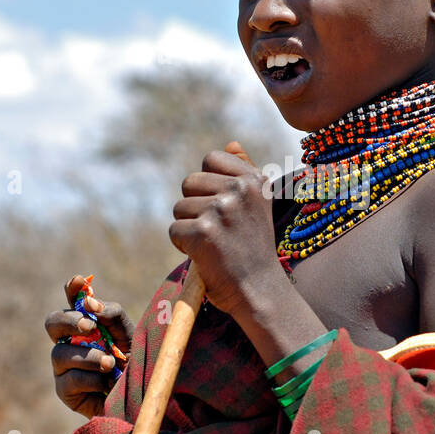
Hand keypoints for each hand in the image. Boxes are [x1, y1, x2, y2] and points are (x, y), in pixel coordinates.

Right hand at [44, 276, 133, 418]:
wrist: (143, 398)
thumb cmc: (136, 363)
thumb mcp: (130, 335)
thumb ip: (112, 315)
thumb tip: (89, 302)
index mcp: (87, 324)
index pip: (73, 300)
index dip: (72, 289)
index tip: (78, 281)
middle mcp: (71, 341)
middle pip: (52, 322)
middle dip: (69, 322)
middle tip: (90, 327)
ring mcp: (64, 366)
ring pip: (60, 353)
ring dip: (89, 357)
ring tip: (111, 363)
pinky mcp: (65, 391)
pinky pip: (69, 379)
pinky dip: (91, 379)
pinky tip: (107, 383)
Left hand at [170, 149, 284, 317]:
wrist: (260, 290)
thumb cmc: (254, 249)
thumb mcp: (258, 206)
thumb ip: (244, 172)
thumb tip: (231, 143)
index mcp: (254, 179)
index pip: (210, 160)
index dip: (209, 185)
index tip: (225, 208)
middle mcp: (240, 190)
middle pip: (189, 182)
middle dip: (195, 206)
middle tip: (217, 231)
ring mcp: (221, 210)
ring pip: (179, 207)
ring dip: (189, 227)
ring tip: (214, 244)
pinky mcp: (203, 232)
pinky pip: (174, 230)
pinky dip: (184, 245)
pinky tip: (206, 256)